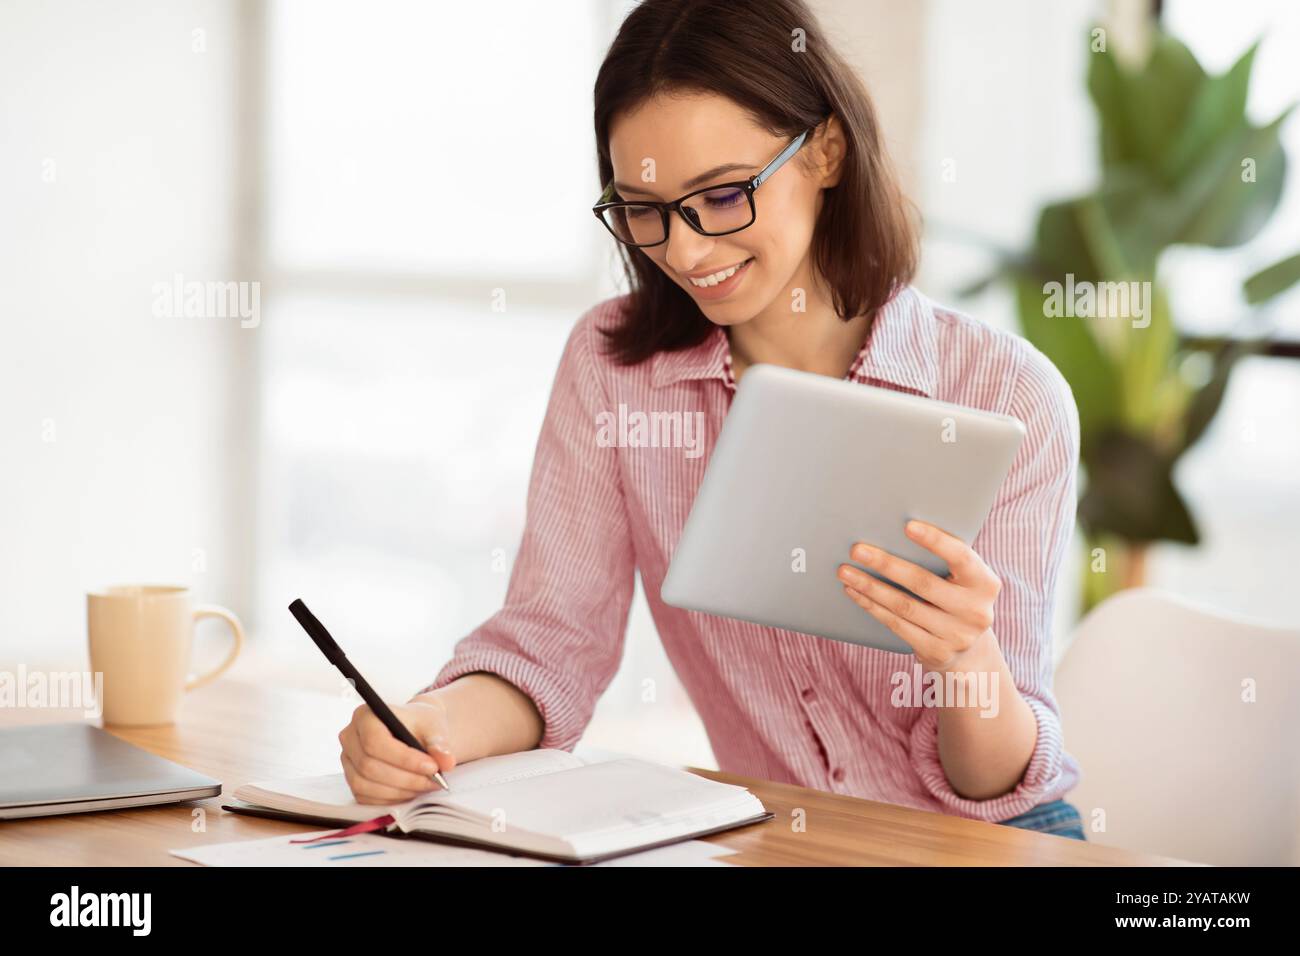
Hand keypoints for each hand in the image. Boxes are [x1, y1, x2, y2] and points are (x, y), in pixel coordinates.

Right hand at [337, 694, 458, 804]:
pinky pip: (366, 798)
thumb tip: (446, 762)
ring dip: (400, 791)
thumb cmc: (420, 724)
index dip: (403, 758)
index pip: (375, 741)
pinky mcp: (352, 780)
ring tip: (426, 785)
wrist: (415, 731)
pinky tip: (412, 791)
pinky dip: (391, 799)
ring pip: (366, 785)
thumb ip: (439, 742)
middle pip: (369, 766)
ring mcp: (348, 761)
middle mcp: (349, 737)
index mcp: (364, 716)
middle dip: (405, 778)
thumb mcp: (434, 726)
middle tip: (434, 780)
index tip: (432, 767)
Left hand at [837, 519, 1001, 670]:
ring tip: (845, 571)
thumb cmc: (957, 598)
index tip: (907, 526)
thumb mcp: (963, 580)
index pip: (961, 557)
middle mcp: (975, 611)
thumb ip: (944, 559)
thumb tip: (893, 529)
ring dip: (870, 587)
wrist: (970, 651)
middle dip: (885, 564)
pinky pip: (896, 625)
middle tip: (856, 549)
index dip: (935, 541)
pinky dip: (872, 606)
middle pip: (923, 583)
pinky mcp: (936, 652)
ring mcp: (956, 635)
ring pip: (903, 606)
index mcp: (985, 583)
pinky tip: (855, 592)